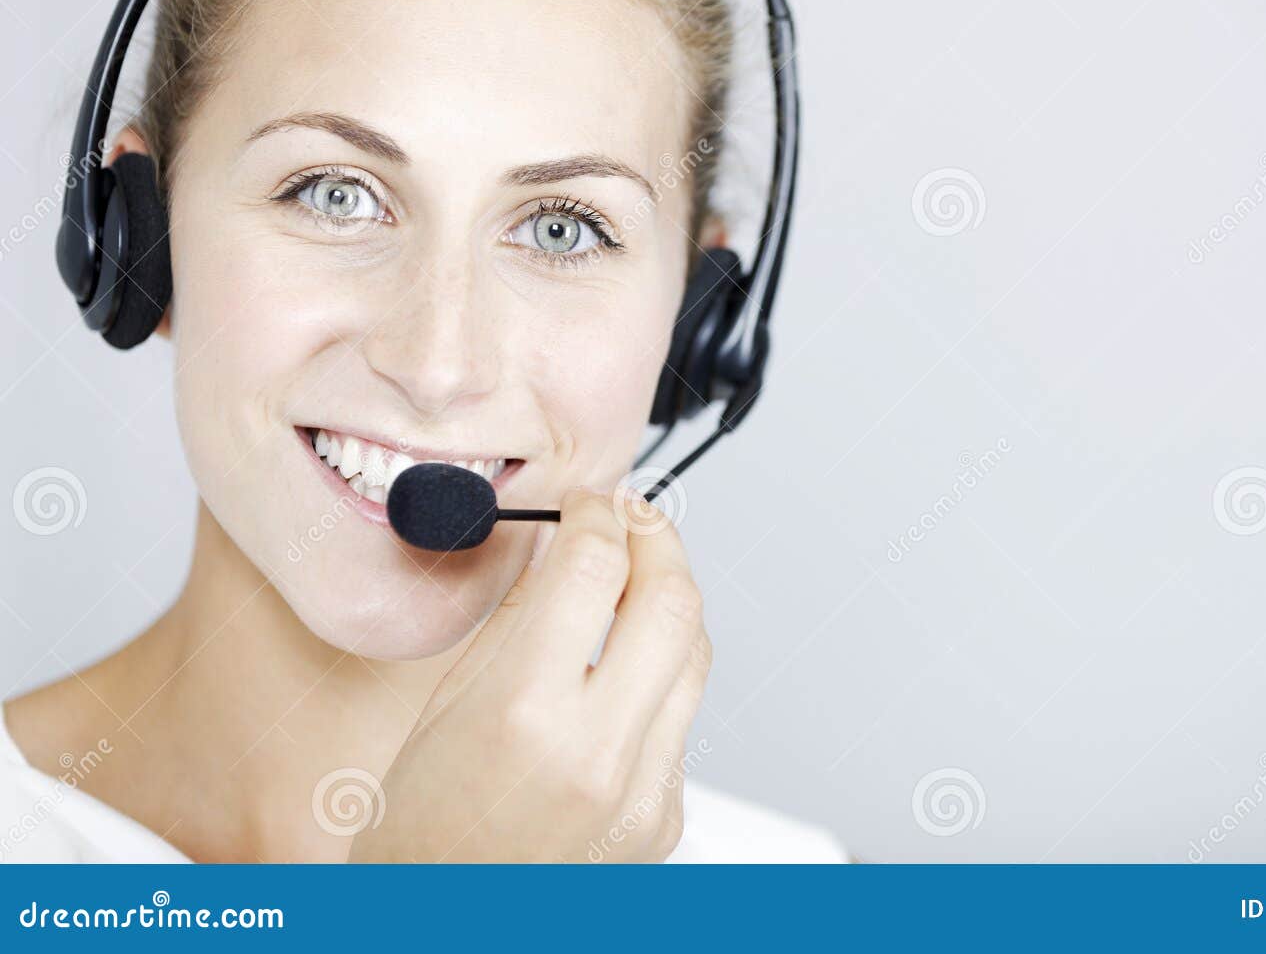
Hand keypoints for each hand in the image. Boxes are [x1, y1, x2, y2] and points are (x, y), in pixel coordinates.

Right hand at [349, 488, 711, 862]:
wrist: (444, 931)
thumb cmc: (420, 835)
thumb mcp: (446, 709)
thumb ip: (516, 623)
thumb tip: (562, 551)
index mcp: (523, 715)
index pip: (595, 569)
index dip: (598, 515)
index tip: (588, 504)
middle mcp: (597, 755)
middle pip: (674, 602)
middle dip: (659, 539)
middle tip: (633, 519)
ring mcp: (642, 794)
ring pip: (696, 656)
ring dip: (670, 603)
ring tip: (634, 583)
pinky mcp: (663, 820)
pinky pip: (682, 720)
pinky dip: (657, 680)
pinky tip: (618, 677)